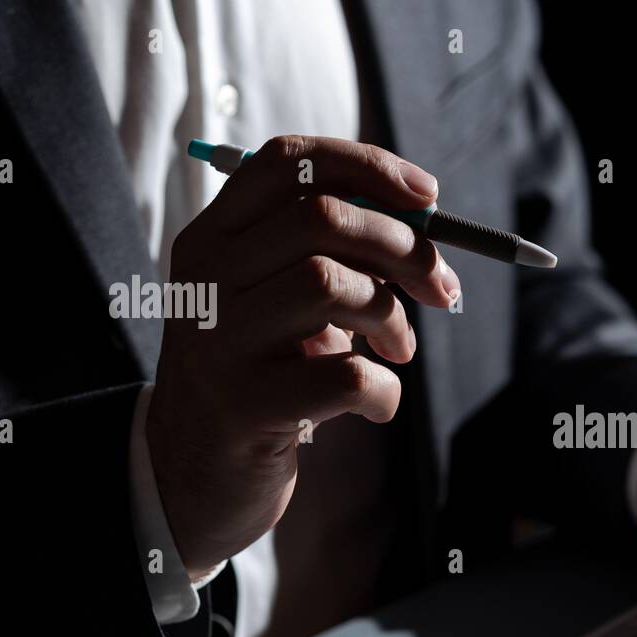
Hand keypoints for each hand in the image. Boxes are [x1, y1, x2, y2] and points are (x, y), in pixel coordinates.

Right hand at [147, 136, 460, 577]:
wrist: (195, 475)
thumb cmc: (264, 375)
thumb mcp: (283, 302)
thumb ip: (335, 255)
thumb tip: (426, 224)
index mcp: (213, 238)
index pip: (287, 162)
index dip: (369, 167)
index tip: (430, 198)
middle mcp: (206, 279)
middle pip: (321, 218)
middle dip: (404, 247)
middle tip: (442, 288)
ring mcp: (219, 342)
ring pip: (332, 284)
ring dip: (392, 317)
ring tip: (398, 349)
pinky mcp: (245, 406)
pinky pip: (347, 375)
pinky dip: (385, 389)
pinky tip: (377, 406)